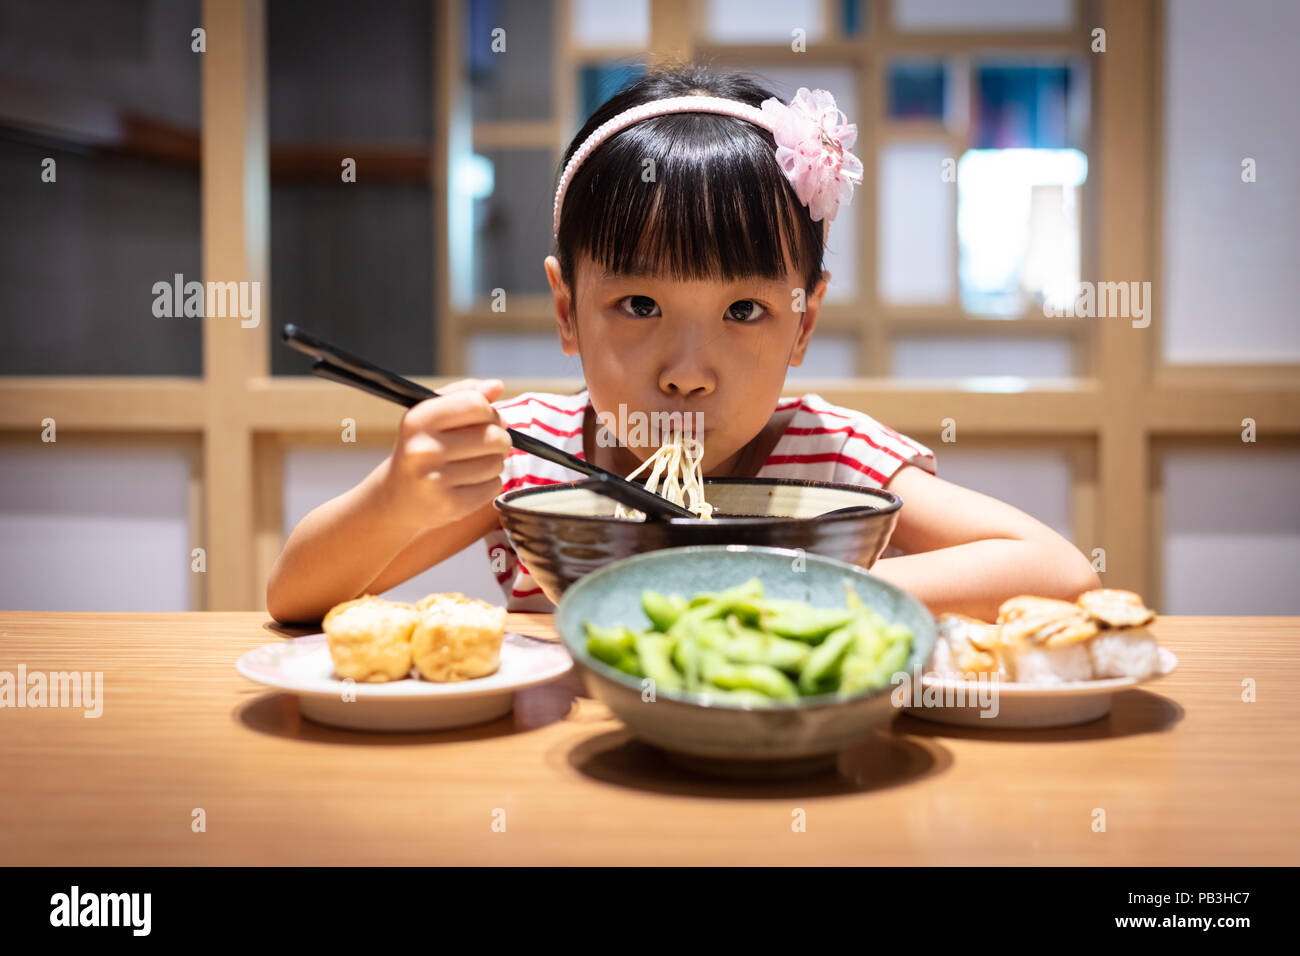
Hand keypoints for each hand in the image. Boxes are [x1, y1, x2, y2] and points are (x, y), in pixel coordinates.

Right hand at [378, 378, 510, 530]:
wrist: (395, 498)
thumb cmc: (420, 448)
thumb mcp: (430, 415)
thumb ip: (463, 394)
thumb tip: (497, 386)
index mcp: (417, 420)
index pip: (475, 404)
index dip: (490, 411)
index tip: (486, 419)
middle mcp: (423, 449)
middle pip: (494, 435)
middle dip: (499, 438)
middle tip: (488, 442)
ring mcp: (435, 481)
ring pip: (496, 463)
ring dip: (495, 461)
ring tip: (475, 463)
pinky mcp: (450, 506)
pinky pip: (493, 487)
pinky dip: (489, 483)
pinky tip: (470, 482)